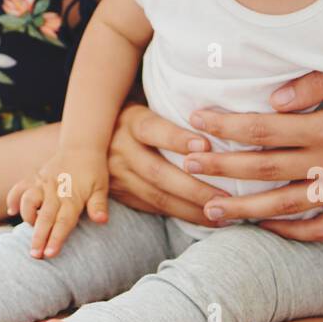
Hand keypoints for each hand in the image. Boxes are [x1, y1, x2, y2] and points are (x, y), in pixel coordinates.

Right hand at [6, 147, 109, 258]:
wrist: (82, 146)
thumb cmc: (94, 171)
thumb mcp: (101, 187)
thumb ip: (99, 205)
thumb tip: (102, 220)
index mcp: (73, 197)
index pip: (64, 221)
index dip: (56, 238)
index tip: (49, 253)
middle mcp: (55, 191)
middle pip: (45, 217)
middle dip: (39, 237)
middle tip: (34, 255)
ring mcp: (43, 183)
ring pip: (28, 200)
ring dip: (27, 216)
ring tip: (30, 229)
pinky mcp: (35, 177)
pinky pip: (19, 187)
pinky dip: (13, 198)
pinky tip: (11, 210)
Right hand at [106, 100, 232, 228]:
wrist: (97, 132)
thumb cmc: (141, 114)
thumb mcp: (148, 103)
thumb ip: (173, 111)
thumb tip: (216, 118)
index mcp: (129, 121)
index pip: (152, 129)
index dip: (177, 138)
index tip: (205, 145)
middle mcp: (119, 149)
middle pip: (157, 172)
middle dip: (194, 187)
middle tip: (225, 195)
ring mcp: (117, 176)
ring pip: (157, 197)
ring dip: (192, 208)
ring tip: (222, 211)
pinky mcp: (121, 194)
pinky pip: (153, 208)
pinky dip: (181, 214)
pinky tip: (206, 218)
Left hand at [181, 73, 322, 238]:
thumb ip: (314, 84)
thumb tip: (270, 99)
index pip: (264, 128)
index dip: (226, 124)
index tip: (196, 117)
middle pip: (265, 170)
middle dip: (221, 167)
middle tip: (186, 163)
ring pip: (287, 206)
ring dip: (245, 210)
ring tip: (208, 210)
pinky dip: (292, 233)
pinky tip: (264, 227)